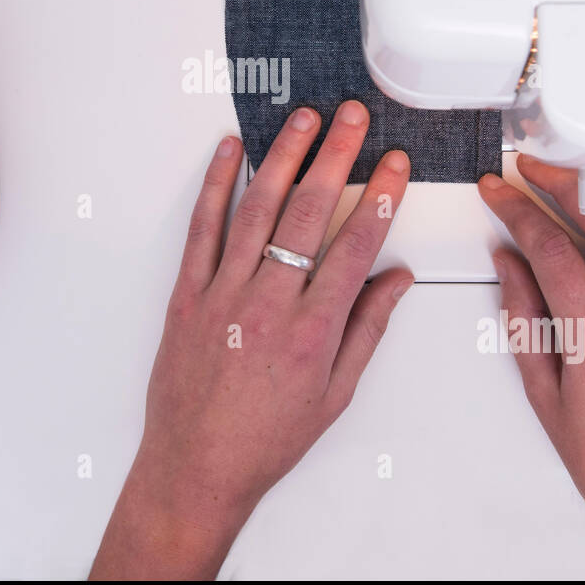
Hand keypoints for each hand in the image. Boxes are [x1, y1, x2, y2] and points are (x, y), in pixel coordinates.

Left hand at [91, 102, 412, 579]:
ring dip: (282, 157)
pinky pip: (202, 229)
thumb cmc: (268, 439)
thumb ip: (367, 330)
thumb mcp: (335, 394)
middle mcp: (268, 304)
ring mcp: (222, 294)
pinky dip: (215, 186)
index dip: (380, 198)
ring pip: (256, 210)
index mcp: (313, 330)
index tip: (395, 163)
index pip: (356, 247)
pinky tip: (229, 151)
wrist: (196, 468)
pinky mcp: (187, 294)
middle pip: (309, 214)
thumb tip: (397, 276)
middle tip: (352, 116)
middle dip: (335, 156)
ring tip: (303, 118)